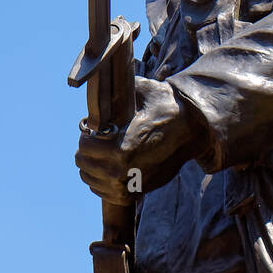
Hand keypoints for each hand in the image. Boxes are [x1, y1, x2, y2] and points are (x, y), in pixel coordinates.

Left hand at [75, 79, 195, 201]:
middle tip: (101, 140)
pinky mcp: (133, 195)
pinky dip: (102, 181)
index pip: (84, 146)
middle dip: (89, 150)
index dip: (88, 134)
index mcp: (122, 149)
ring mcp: (127, 186)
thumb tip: (96, 78)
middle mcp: (122, 172)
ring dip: (94, 166)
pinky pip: (103, 192)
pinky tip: (111, 167)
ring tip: (106, 153)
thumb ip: (115, 89)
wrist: (189, 132)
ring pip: (90, 179)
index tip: (97, 128)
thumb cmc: (164, 108)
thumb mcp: (139, 90)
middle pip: (83, 163)